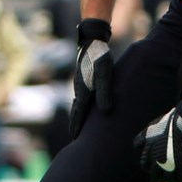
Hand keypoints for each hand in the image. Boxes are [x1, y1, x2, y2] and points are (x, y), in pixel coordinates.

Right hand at [69, 19, 113, 139]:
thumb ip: (105, 93)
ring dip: (80, 117)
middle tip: (75, 139)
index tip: (74, 140)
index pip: (78, 115)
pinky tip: (88, 109)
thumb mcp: (105, 75)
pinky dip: (84, 107)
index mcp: (83, 92)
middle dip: (76, 125)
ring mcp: (81, 85)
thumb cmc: (100, 58)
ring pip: (80, 105)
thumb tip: (106, 112)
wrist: (92, 41)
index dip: (77, 128)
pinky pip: (84, 98)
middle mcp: (79, 90)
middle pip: (77, 112)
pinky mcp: (85, 80)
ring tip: (80, 128)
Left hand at [132, 95, 181, 181]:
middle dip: (159, 177)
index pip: (145, 167)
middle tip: (164, 176)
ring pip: (169, 181)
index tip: (155, 167)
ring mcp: (172, 166)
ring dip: (171, 181)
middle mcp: (158, 163)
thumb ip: (141, 139)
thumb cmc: (167, 124)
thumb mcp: (150, 129)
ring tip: (173, 180)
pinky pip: (181, 181)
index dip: (150, 168)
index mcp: (149, 154)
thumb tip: (137, 147)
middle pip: (156, 177)